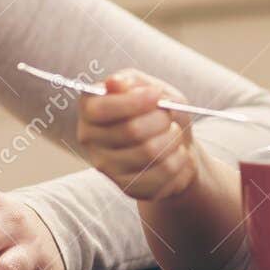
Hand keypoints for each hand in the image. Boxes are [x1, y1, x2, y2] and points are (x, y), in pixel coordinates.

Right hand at [77, 69, 201, 201]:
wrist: (175, 143)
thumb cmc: (158, 111)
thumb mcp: (149, 86)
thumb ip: (132, 82)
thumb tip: (114, 83)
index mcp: (89, 109)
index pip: (101, 110)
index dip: (133, 101)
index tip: (156, 94)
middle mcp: (90, 139)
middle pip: (131, 131)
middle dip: (160, 119)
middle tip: (168, 116)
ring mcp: (107, 166)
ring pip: (149, 153)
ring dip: (172, 140)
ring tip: (174, 134)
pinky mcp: (127, 187)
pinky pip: (161, 175)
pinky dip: (179, 161)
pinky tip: (177, 154)